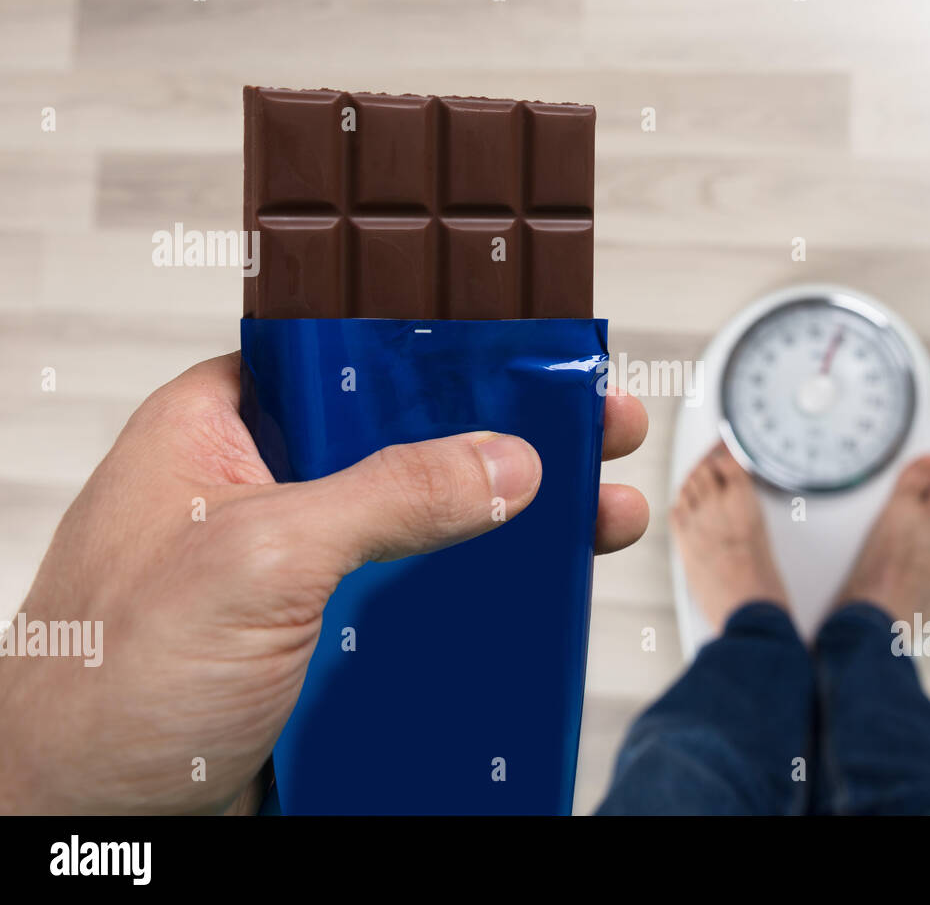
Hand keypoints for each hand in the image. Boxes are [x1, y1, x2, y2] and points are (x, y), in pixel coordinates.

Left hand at [0, 353, 647, 813]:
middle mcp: (266, 489)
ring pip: (429, 525)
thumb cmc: (102, 689)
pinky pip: (423, 602)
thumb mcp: (258, 561)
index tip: (533, 351)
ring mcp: (301, 568)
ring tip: (601, 516)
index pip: (353, 357)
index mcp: (222, 429)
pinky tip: (540, 598)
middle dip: (516, 436)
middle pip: (413, 439)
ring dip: (517, 523)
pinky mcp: (327, 639)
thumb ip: (388, 497)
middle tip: (597, 427)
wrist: (81, 825)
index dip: (450, 350)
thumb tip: (502, 463)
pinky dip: (485, 601)